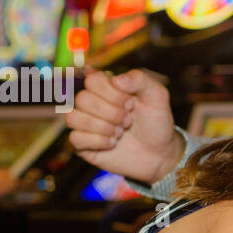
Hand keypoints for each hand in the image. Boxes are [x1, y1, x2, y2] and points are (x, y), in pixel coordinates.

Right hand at [66, 68, 182, 183]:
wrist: (159, 154)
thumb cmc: (156, 123)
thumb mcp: (157, 96)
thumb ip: (139, 79)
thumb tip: (115, 78)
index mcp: (106, 87)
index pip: (92, 80)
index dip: (112, 93)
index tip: (131, 104)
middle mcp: (91, 103)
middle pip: (82, 99)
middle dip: (111, 112)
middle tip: (128, 120)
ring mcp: (84, 123)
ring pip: (73, 118)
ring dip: (103, 127)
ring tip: (120, 132)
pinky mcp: (82, 144)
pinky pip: (75, 138)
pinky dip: (98, 141)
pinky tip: (113, 143)